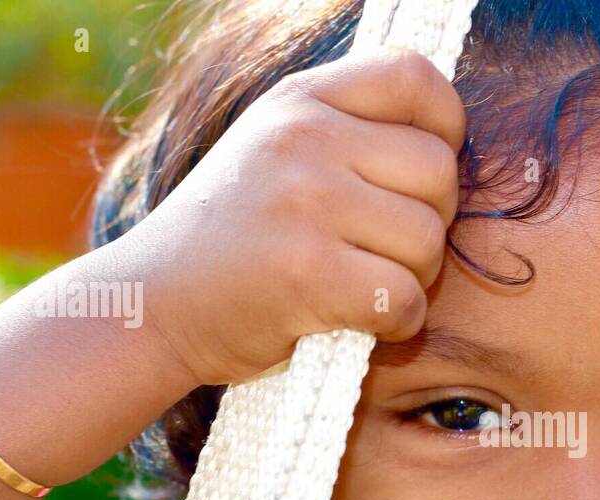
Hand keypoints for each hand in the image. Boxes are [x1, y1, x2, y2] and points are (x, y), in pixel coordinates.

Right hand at [119, 47, 465, 385]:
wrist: (153, 305)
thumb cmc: (232, 237)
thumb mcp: (275, 151)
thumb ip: (348, 131)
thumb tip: (447, 141)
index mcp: (300, 101)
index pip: (414, 76)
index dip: (445, 127)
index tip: (421, 174)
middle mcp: (303, 140)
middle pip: (439, 172)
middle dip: (430, 222)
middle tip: (385, 249)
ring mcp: (305, 205)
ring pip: (428, 242)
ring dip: (413, 279)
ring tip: (363, 284)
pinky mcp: (309, 275)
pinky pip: (403, 298)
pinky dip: (397, 322)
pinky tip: (361, 321)